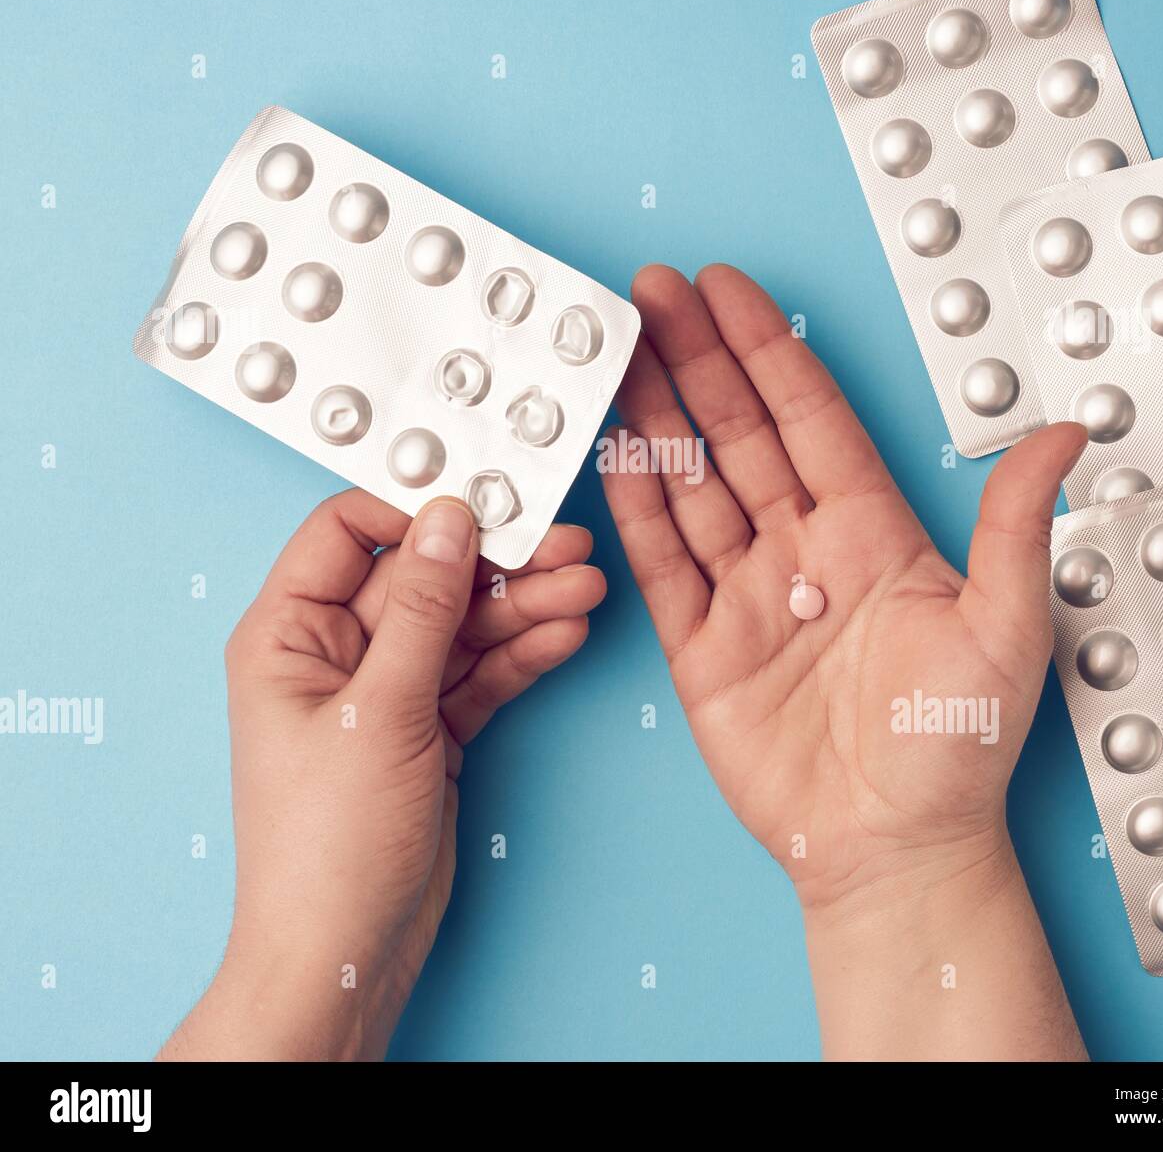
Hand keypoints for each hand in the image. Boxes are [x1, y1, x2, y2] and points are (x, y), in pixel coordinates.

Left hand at [159, 491, 604, 1060]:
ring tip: (584, 589)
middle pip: (422, 579)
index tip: (481, 500)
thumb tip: (445, 518)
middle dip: (495, 564)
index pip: (347, 532)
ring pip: (462, 626)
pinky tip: (564, 634)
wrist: (349, 951)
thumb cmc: (326, 845)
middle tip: (563, 547)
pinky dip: (521, 655)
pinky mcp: (430, 728)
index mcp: (288, 634)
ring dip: (523, 608)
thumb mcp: (379, 710)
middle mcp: (335, 654)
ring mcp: (387, 691)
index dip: (414, 510)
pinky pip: (480, 672)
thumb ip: (419, 609)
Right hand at [602, 263, 1087, 1059]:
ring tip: (618, 352)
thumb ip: (1015, 528)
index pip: (809, 419)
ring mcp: (747, 595)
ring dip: (654, 417)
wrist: (890, 850)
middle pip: (739, 435)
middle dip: (695, 361)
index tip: (726, 290)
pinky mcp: (701, 647)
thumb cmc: (954, 749)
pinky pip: (661, 563)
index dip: (765, 351)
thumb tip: (1064, 432)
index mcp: (870, 533)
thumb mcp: (1005, 632)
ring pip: (690, 485)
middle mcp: (803, 551)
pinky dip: (634, 507)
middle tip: (652, 293)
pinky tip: (612, 451)